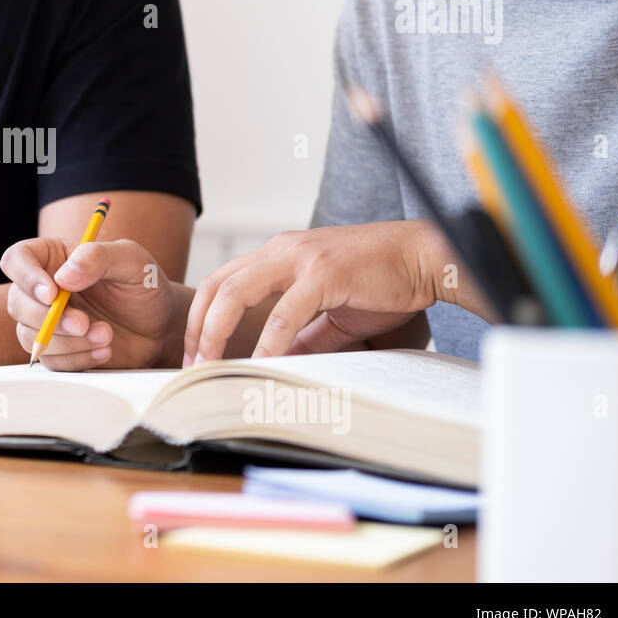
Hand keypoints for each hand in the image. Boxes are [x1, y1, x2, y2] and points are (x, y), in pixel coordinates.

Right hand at [0, 237, 176, 369]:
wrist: (160, 326)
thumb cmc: (144, 286)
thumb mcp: (132, 261)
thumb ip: (97, 257)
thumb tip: (62, 277)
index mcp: (54, 257)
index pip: (17, 260)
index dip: (26, 276)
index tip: (52, 293)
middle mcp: (44, 289)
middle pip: (18, 303)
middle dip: (49, 318)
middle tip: (85, 323)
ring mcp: (47, 322)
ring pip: (29, 336)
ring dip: (66, 342)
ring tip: (106, 335)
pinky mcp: (58, 351)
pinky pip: (50, 361)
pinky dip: (77, 359)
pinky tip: (105, 350)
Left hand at [185, 220, 441, 364]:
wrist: (424, 258)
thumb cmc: (380, 283)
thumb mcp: (328, 313)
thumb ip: (300, 337)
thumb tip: (274, 365)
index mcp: (276, 254)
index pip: (220, 283)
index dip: (200, 319)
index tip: (196, 356)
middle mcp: (280, 250)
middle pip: (216, 286)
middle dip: (198, 328)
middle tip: (193, 367)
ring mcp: (300, 257)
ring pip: (237, 291)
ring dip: (218, 332)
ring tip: (212, 366)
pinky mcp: (325, 272)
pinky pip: (285, 310)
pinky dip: (269, 340)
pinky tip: (263, 364)